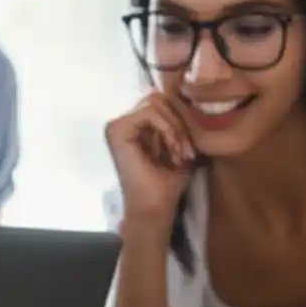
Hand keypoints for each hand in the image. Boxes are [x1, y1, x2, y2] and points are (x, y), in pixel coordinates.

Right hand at [105, 92, 194, 224]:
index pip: (161, 103)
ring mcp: (116, 126)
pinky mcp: (117, 131)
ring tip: (179, 154)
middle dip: (179, 123)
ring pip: (157, 104)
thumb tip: (187, 98)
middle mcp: (122, 124)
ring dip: (175, 129)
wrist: (155, 208)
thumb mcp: (178, 145)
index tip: (188, 149)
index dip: (179, 120)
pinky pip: (150, 113)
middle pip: (159, 99)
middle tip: (185, 151)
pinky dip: (168, 130)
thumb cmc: (167, 183)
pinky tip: (172, 151)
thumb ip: (178, 122)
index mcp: (133, 127)